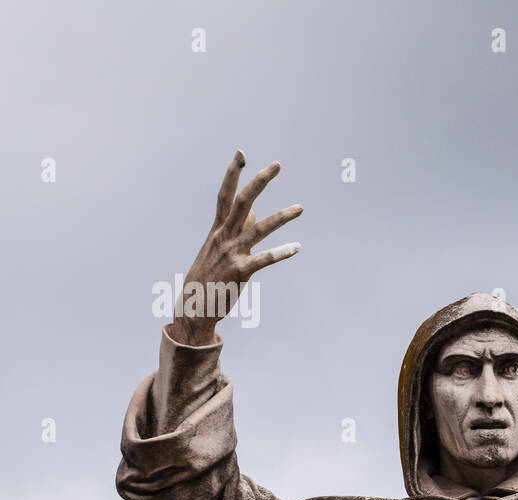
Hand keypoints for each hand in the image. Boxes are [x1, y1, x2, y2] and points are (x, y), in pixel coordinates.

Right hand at [171, 150, 302, 345]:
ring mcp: (232, 253)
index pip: (225, 195)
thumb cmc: (209, 277)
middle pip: (242, 201)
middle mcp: (224, 236)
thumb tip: (255, 212)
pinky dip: (281, 252)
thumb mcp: (218, 249)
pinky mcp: (240, 271)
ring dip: (282, 217)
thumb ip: (236, 229)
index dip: (233, 173)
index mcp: (218, 229)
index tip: (242, 153)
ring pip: (259, 229)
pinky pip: (264, 259)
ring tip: (301, 208)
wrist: (194, 307)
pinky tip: (297, 247)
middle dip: (260, 181)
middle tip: (278, 165)